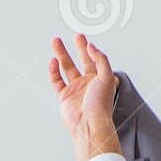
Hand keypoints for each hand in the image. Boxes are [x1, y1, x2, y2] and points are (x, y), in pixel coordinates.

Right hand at [49, 34, 121, 160]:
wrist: (89, 124)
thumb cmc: (101, 104)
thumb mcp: (107, 76)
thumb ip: (101, 59)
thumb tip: (91, 46)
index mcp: (99, 79)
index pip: (94, 60)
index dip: (90, 49)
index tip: (85, 39)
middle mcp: (87, 84)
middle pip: (81, 61)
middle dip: (77, 48)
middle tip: (75, 36)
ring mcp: (75, 90)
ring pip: (66, 68)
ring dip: (61, 54)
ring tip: (55, 41)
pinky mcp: (64, 97)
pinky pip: (57, 81)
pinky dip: (54, 71)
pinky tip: (53, 61)